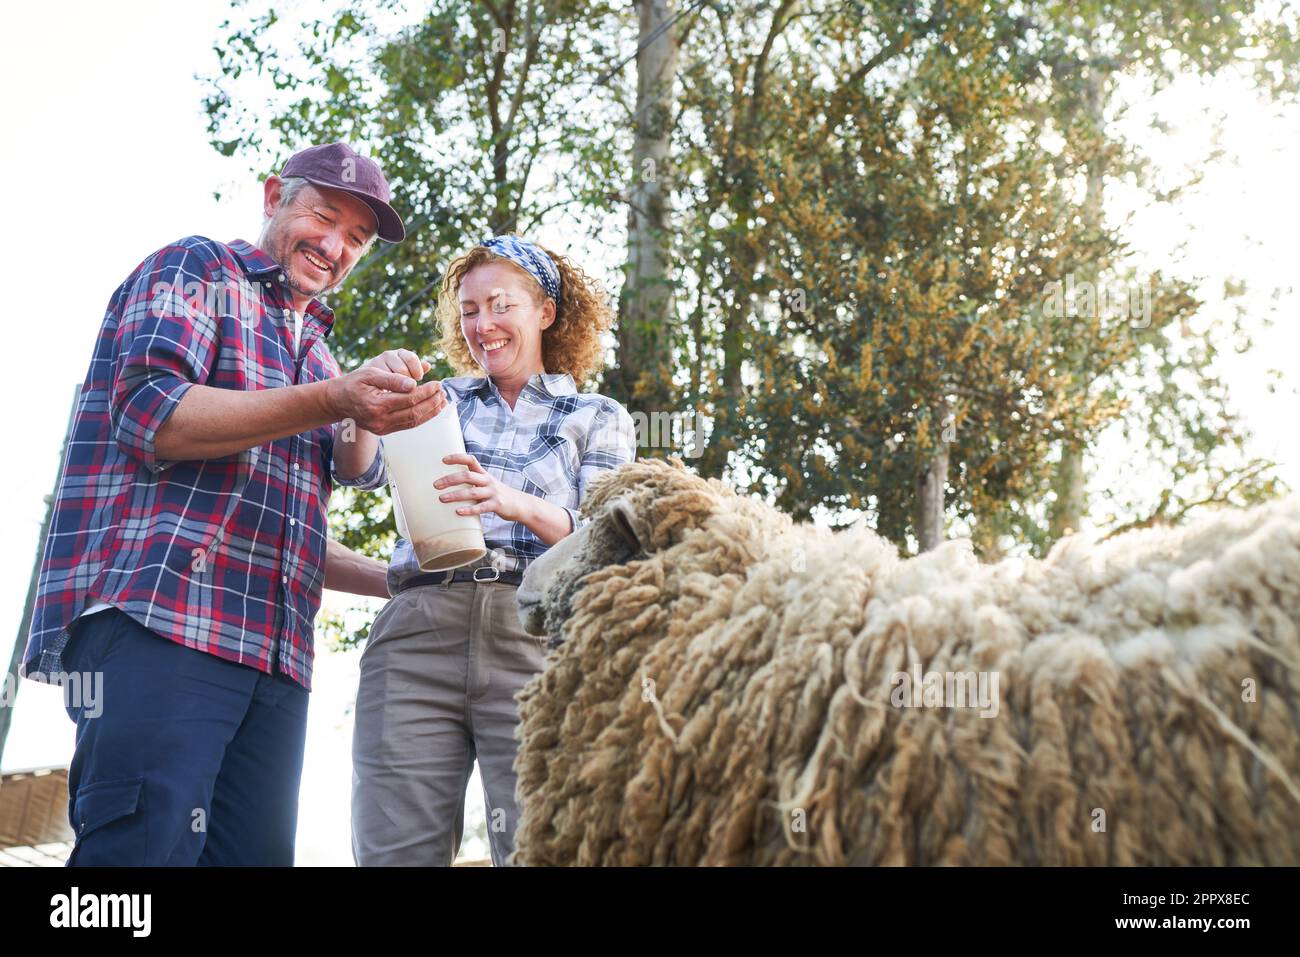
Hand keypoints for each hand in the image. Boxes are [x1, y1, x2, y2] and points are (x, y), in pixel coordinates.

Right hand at [330, 351, 445, 434]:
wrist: (338, 401)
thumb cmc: (354, 383)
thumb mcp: (369, 374)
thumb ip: (392, 379)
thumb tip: (414, 383)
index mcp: (376, 405)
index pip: (409, 399)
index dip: (426, 392)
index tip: (437, 383)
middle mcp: (380, 421)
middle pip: (414, 412)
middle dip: (432, 402)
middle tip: (443, 391)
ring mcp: (382, 429)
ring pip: (413, 422)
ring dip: (431, 411)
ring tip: (443, 400)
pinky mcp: (384, 431)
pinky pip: (408, 425)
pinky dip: (423, 418)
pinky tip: (432, 409)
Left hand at [435, 453, 531, 521]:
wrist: (521, 504)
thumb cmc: (497, 495)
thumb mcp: (487, 484)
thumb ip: (473, 482)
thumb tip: (450, 483)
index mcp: (484, 474)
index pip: (470, 460)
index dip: (457, 458)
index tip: (443, 460)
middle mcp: (488, 480)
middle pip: (467, 476)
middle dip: (450, 480)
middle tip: (436, 485)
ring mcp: (493, 493)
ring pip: (472, 492)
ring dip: (455, 495)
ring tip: (441, 498)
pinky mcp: (497, 505)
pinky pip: (481, 507)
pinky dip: (469, 510)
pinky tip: (458, 512)